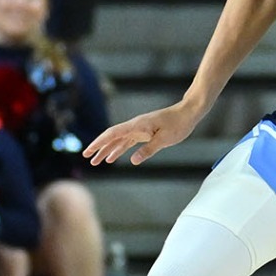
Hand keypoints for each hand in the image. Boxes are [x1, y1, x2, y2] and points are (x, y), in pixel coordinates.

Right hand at [85, 100, 204, 165]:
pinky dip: (119, 149)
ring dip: (108, 150)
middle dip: (99, 147)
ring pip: (118, 140)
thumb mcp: (164, 139)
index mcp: (137, 125)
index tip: (88, 151)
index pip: (113, 134)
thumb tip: (132, 161)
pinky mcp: (144, 132)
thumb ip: (148, 150)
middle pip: (112, 137)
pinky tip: (114, 157)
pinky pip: (127, 142)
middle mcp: (135, 126)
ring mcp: (139, 129)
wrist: (187, 113)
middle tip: (87, 158)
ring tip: (97, 161)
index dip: (99, 143)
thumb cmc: (178, 124)